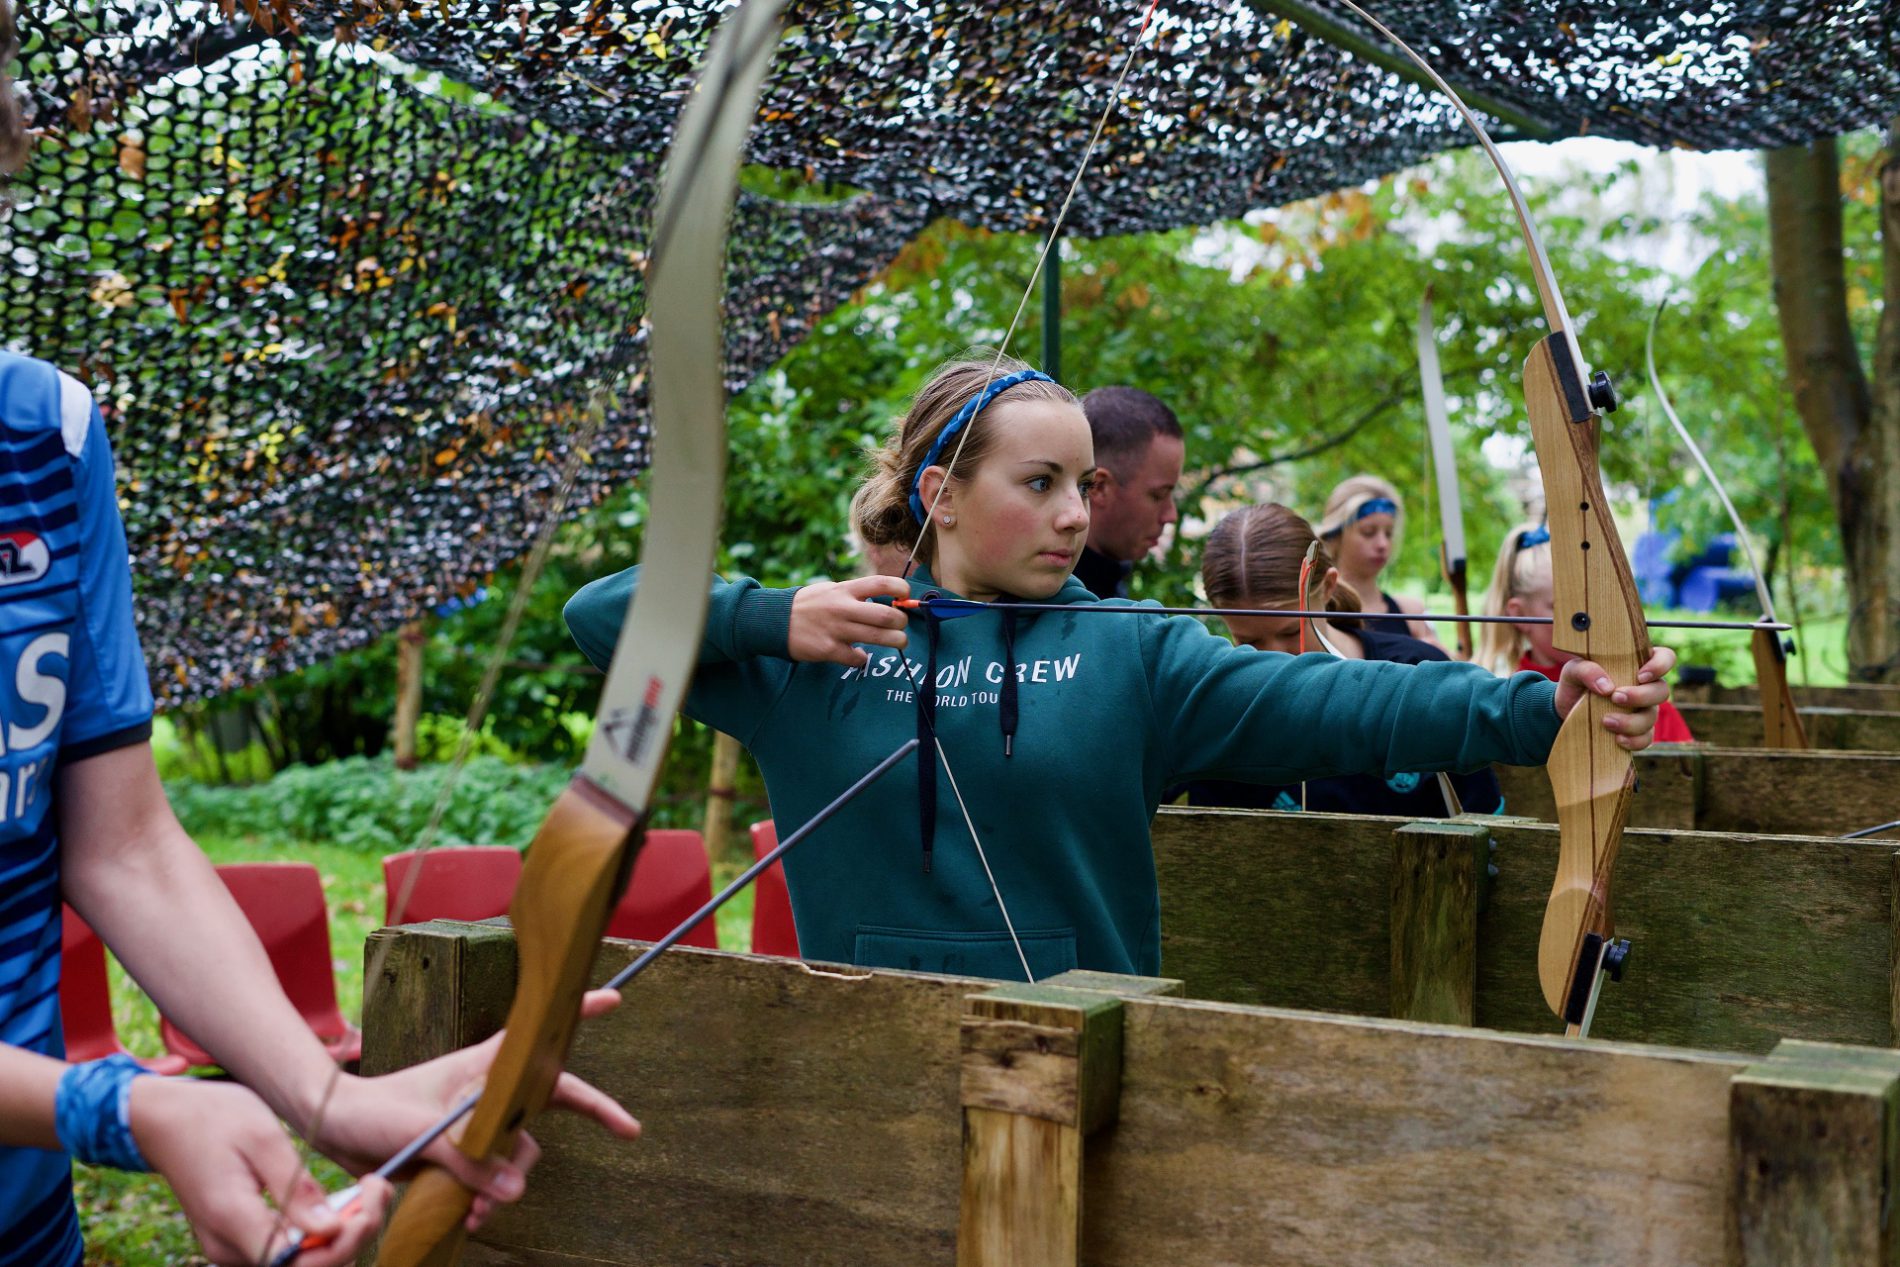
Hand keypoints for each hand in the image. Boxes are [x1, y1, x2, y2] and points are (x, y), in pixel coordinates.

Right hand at [129, 1076, 390, 1266]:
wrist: (163, 1119)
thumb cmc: (214, 1118)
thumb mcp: (263, 1139)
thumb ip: (296, 1189)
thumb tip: (331, 1231)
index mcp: (233, 1221)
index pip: (299, 1262)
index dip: (344, 1242)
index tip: (372, 1198)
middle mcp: (228, 1248)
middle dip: (352, 1237)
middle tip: (380, 1188)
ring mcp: (231, 1248)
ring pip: (299, 1262)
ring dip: (341, 1238)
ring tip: (370, 1193)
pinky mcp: (239, 1239)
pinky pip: (287, 1251)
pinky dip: (321, 1234)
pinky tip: (345, 1203)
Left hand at [305, 989, 638, 1230]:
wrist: (335, 1132)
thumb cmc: (374, 1111)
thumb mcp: (424, 1134)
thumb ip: (471, 1161)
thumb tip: (514, 1190)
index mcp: (481, 1068)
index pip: (536, 1037)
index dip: (576, 1015)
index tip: (612, 998)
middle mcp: (486, 1092)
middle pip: (549, 1104)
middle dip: (590, 1115)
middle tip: (629, 1129)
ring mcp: (475, 1123)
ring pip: (519, 1152)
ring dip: (508, 1184)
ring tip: (480, 1212)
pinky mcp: (460, 1153)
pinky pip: (492, 1177)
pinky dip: (486, 1198)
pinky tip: (469, 1216)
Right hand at [789, 575, 910, 667]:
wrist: (775, 620)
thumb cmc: (810, 604)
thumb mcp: (832, 590)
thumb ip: (857, 595)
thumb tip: (889, 601)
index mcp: (845, 589)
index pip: (881, 583)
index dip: (901, 589)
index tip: (906, 597)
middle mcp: (843, 608)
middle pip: (887, 615)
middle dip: (902, 622)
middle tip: (901, 626)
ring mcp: (836, 630)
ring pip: (879, 638)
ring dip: (896, 641)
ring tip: (898, 641)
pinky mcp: (828, 650)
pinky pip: (857, 658)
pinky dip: (862, 658)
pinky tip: (859, 655)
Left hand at [1553, 645, 1677, 750]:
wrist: (1565, 710)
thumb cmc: (1576, 683)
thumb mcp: (1574, 670)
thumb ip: (1587, 670)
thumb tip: (1607, 687)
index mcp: (1637, 665)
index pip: (1665, 658)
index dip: (1660, 665)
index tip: (1640, 676)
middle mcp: (1646, 687)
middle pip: (1662, 691)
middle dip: (1641, 696)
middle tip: (1616, 697)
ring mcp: (1644, 710)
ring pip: (1652, 717)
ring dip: (1631, 721)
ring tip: (1606, 721)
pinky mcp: (1637, 732)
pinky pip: (1646, 739)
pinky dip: (1634, 741)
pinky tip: (1617, 739)